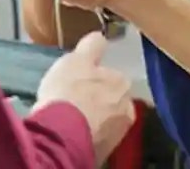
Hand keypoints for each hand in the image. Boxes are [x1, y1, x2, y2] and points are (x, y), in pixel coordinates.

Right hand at [35, 32, 135, 161]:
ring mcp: (118, 134)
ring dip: (92, 118)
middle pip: (111, 100)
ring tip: (70, 118)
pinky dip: (86, 134)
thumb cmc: (69, 92)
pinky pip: (96, 138)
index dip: (94, 78)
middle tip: (74, 100)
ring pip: (104, 121)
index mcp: (123, 84)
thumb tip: (100, 36)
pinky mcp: (105, 152)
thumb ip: (92, 46)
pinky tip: (72, 132)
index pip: (112, 77)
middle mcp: (127, 110)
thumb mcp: (77, 59)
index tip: (80, 81)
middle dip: (96, 100)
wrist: (61, 136)